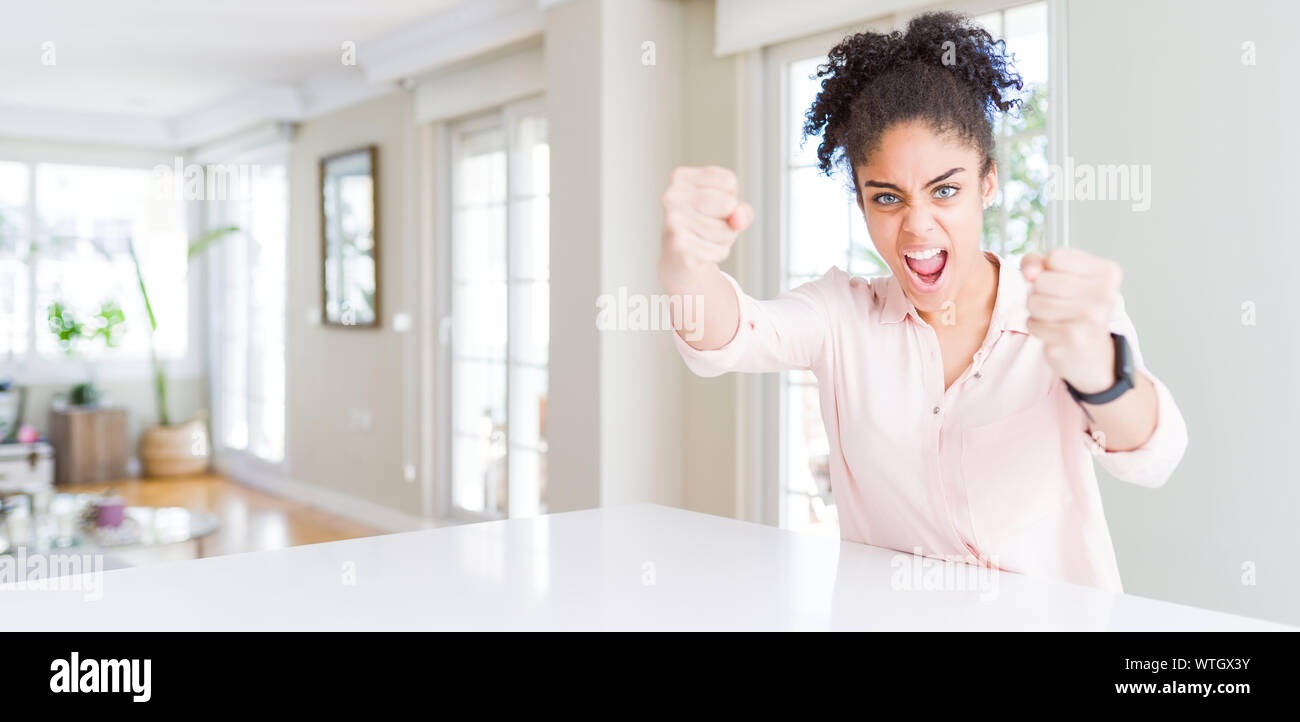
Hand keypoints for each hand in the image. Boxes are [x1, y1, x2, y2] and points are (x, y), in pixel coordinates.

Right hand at [659, 166, 753, 281]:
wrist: (677, 258)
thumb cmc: (704, 226)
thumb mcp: (729, 211)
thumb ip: (742, 211)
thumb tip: (738, 220)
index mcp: (680, 177)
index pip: (729, 182)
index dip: (730, 198)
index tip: (711, 206)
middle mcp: (672, 196)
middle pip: (729, 204)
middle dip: (730, 221)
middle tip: (710, 226)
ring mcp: (672, 221)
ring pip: (725, 231)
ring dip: (724, 240)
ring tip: (705, 239)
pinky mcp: (678, 246)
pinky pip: (717, 250)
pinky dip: (717, 254)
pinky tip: (700, 252)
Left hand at [1020, 248, 1122, 393]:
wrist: (1094, 357)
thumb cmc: (1076, 312)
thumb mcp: (1063, 279)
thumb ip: (1039, 264)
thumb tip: (1029, 271)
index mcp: (1107, 273)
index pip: (1056, 256)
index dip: (1047, 270)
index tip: (1062, 283)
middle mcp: (1105, 293)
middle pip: (1041, 280)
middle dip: (1039, 293)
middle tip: (1059, 305)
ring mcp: (1090, 316)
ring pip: (1034, 301)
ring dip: (1037, 312)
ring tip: (1056, 319)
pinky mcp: (1072, 337)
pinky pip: (1033, 323)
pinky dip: (1037, 328)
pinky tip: (1055, 333)